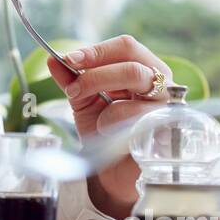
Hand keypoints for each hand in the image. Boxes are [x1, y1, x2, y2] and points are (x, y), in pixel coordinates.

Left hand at [46, 35, 171, 219]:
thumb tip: (53, 59)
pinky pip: (134, 120)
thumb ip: (72, 80)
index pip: (126, 47)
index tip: (69, 59)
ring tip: (97, 122)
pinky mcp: (164, 131)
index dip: (97, 51)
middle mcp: (163, 85)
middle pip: (132, 67)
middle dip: (96, 75)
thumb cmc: (105, 132)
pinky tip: (111, 137)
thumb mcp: (84, 102)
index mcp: (145, 69)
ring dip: (104, 107)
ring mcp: (167, 108)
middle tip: (73, 90)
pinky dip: (114, 126)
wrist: (115, 172)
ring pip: (135, 94)